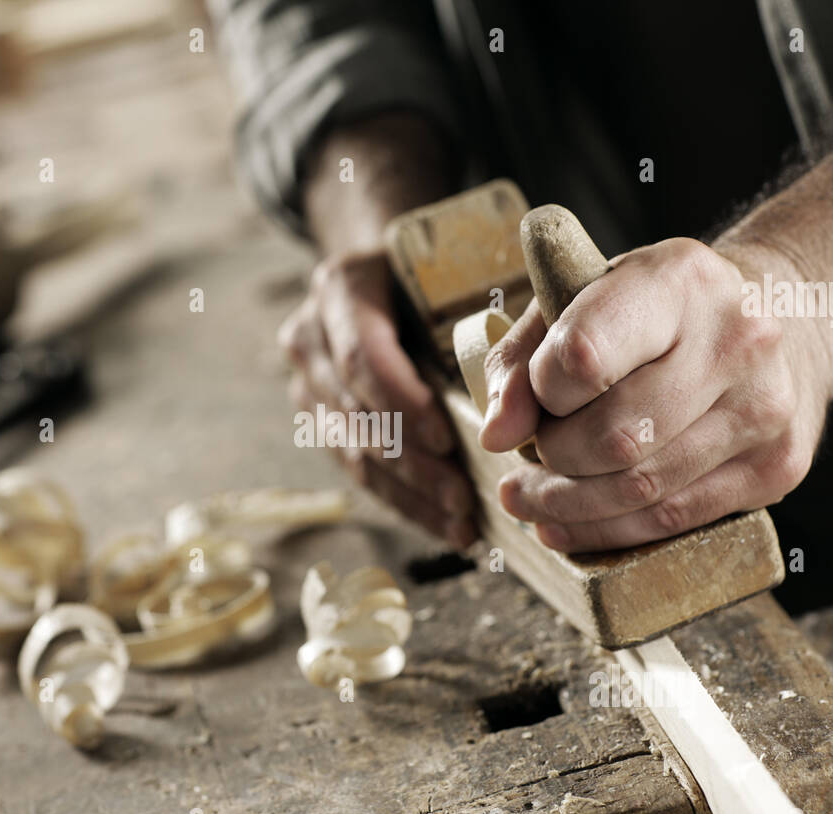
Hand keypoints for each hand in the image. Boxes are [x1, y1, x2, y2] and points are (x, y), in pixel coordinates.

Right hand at [280, 248, 476, 547]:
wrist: (386, 273)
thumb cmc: (437, 271)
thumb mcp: (454, 269)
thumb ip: (479, 311)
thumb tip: (524, 378)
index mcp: (341, 288)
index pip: (362, 357)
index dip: (402, 402)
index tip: (447, 438)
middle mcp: (311, 336)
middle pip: (357, 412)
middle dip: (413, 463)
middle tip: (463, 497)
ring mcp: (307, 382)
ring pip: (353, 451)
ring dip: (410, 493)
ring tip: (461, 521)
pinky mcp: (319, 421)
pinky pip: (357, 470)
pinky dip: (404, 501)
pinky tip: (445, 525)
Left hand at [479, 237, 832, 552]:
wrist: (785, 312)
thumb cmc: (660, 311)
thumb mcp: (582, 301)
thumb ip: (522, 360)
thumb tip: (496, 435)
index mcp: (679, 281)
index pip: (583, 358)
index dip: (539, 393)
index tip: (532, 398)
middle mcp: (736, 340)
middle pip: (613, 437)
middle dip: (553, 458)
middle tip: (529, 458)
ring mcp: (764, 408)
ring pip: (640, 488)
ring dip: (568, 506)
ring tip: (530, 499)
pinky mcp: (777, 465)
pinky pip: (673, 518)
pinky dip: (608, 530)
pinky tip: (568, 525)